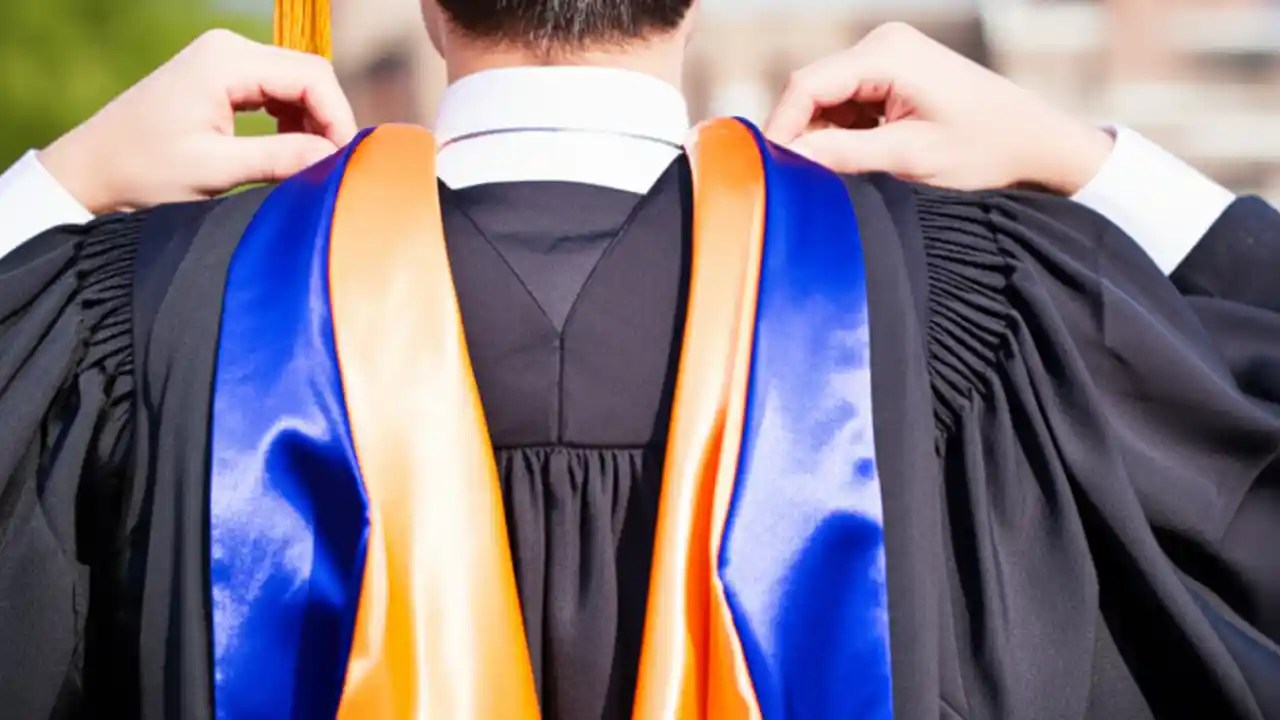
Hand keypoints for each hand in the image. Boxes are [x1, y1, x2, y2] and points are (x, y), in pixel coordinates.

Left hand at [38, 29, 357, 213]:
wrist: (90, 172)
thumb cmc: (143, 171)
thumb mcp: (215, 170)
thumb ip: (279, 159)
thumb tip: (333, 157)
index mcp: (226, 61)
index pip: (312, 76)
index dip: (338, 118)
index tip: (344, 161)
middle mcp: (228, 49)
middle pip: (310, 74)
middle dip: (329, 119)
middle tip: (334, 166)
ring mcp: (224, 60)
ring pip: (298, 82)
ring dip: (312, 121)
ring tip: (311, 162)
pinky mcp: (221, 78)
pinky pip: (277, 90)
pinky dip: (293, 120)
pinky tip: (288, 150)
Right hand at [765, 23, 1113, 194]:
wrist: (1035, 142)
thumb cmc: (988, 146)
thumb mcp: (911, 158)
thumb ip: (844, 155)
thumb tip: (790, 160)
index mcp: (888, 53)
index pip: (806, 85)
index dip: (782, 128)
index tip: (771, 169)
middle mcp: (883, 44)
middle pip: (811, 90)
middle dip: (803, 135)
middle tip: (804, 180)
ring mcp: (887, 57)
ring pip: (824, 100)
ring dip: (825, 137)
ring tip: (852, 171)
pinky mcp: (891, 75)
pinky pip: (845, 103)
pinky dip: (843, 133)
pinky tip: (865, 157)